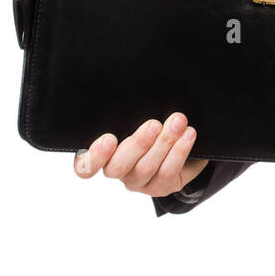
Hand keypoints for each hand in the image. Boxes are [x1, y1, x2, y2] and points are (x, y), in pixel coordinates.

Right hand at [74, 112, 209, 196]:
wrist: (178, 144)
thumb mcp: (135, 116)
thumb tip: (137, 89)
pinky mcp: (161, 186)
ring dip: (164, 143)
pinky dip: (180, 151)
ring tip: (178, 122)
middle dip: (138, 144)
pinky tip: (188, 135)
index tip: (108, 139)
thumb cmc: (149, 125)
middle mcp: (118, 171)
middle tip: (154, 124)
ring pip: (146, 168)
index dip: (93, 156)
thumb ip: (130, 111)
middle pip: (119, 166)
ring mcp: (139, 182)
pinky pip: (169, 172)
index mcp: (104, 154)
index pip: (86, 165)